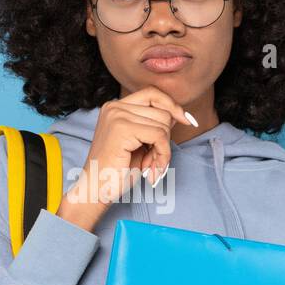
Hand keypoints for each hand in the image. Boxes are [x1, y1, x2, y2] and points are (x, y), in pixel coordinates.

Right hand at [57, 88, 195, 230]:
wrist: (96, 190)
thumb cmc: (117, 171)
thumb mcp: (140, 142)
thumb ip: (154, 125)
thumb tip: (180, 114)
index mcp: (116, 106)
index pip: (153, 93)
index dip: (172, 106)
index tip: (187, 121)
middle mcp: (114, 106)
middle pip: (162, 110)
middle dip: (165, 139)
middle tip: (153, 161)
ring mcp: (117, 116)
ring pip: (163, 124)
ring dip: (163, 151)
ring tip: (150, 167)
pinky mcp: (122, 129)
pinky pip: (160, 136)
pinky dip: (162, 155)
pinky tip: (151, 170)